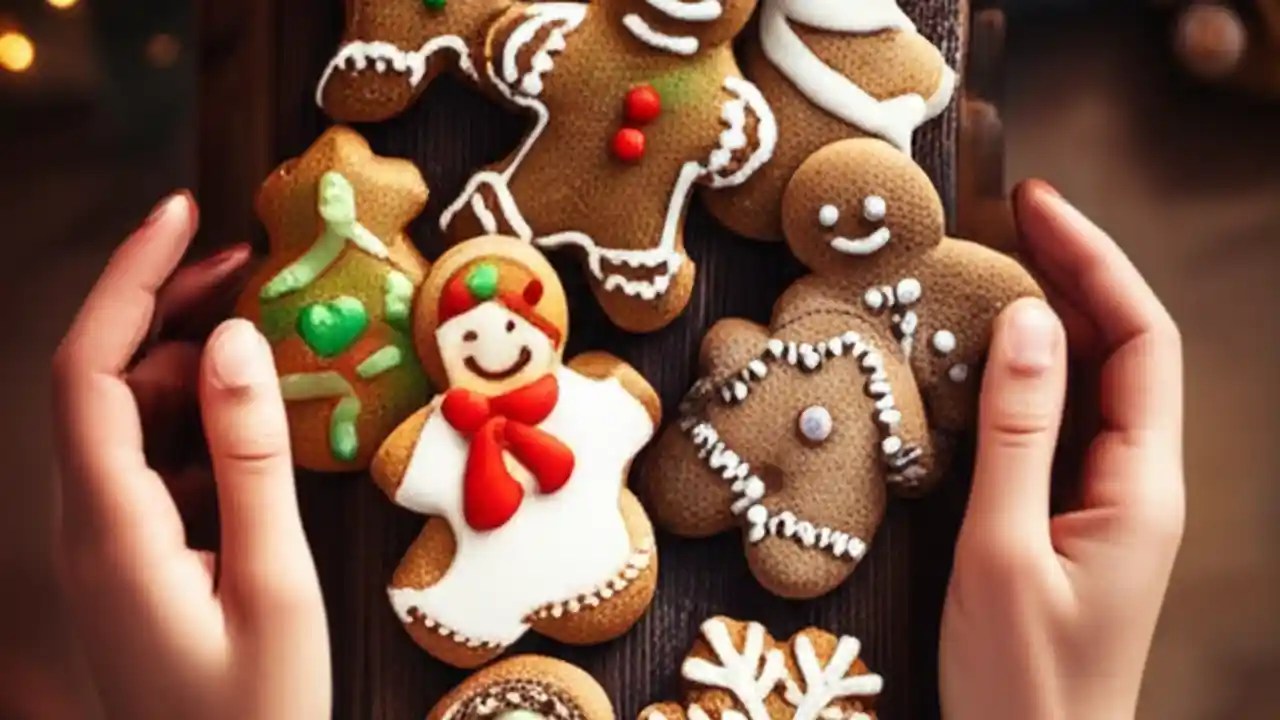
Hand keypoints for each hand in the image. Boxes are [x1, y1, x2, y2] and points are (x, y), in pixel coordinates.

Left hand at [51, 192, 329, 718]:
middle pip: (102, 383)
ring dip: (187, 365)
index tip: (183, 213)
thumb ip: (254, 459)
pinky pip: (155, 468)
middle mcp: (90, 529)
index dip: (130, 279)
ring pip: (129, 423)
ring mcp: (108, 548)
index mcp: (112, 529)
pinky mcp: (136, 563)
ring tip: (266, 333)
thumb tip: (236, 340)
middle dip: (164, 306)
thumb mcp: (275, 584)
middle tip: (245, 262)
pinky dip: (202, 424)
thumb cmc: (256, 713)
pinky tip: (260, 422)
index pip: (90, 370)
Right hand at [940, 182, 1184, 718]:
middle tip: (1005, 219)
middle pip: (1121, 352)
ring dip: (1044, 321)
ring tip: (986, 270)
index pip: (1139, 342)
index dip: (1095, 262)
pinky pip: (1054, 427)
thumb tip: (1028, 318)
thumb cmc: (1022, 679)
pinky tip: (974, 359)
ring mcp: (1104, 504)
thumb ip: (1017, 432)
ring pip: (1086, 386)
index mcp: (1141, 488)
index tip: (1036, 205)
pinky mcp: (1066, 521)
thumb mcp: (1002, 551)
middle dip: (1072, 275)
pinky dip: (1018, 378)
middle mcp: (1135, 485)